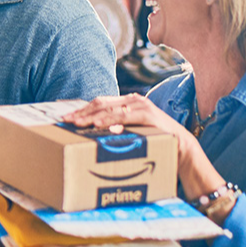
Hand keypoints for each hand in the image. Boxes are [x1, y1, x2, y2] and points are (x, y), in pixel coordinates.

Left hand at [62, 94, 182, 135]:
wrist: (180, 147)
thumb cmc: (152, 141)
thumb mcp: (131, 131)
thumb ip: (115, 127)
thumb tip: (91, 132)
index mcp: (127, 102)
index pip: (99, 103)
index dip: (81, 110)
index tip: (65, 118)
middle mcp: (133, 100)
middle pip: (100, 104)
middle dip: (81, 113)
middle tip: (65, 121)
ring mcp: (141, 106)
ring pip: (109, 109)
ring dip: (91, 117)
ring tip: (77, 123)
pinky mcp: (148, 115)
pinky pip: (124, 117)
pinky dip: (109, 120)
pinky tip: (97, 125)